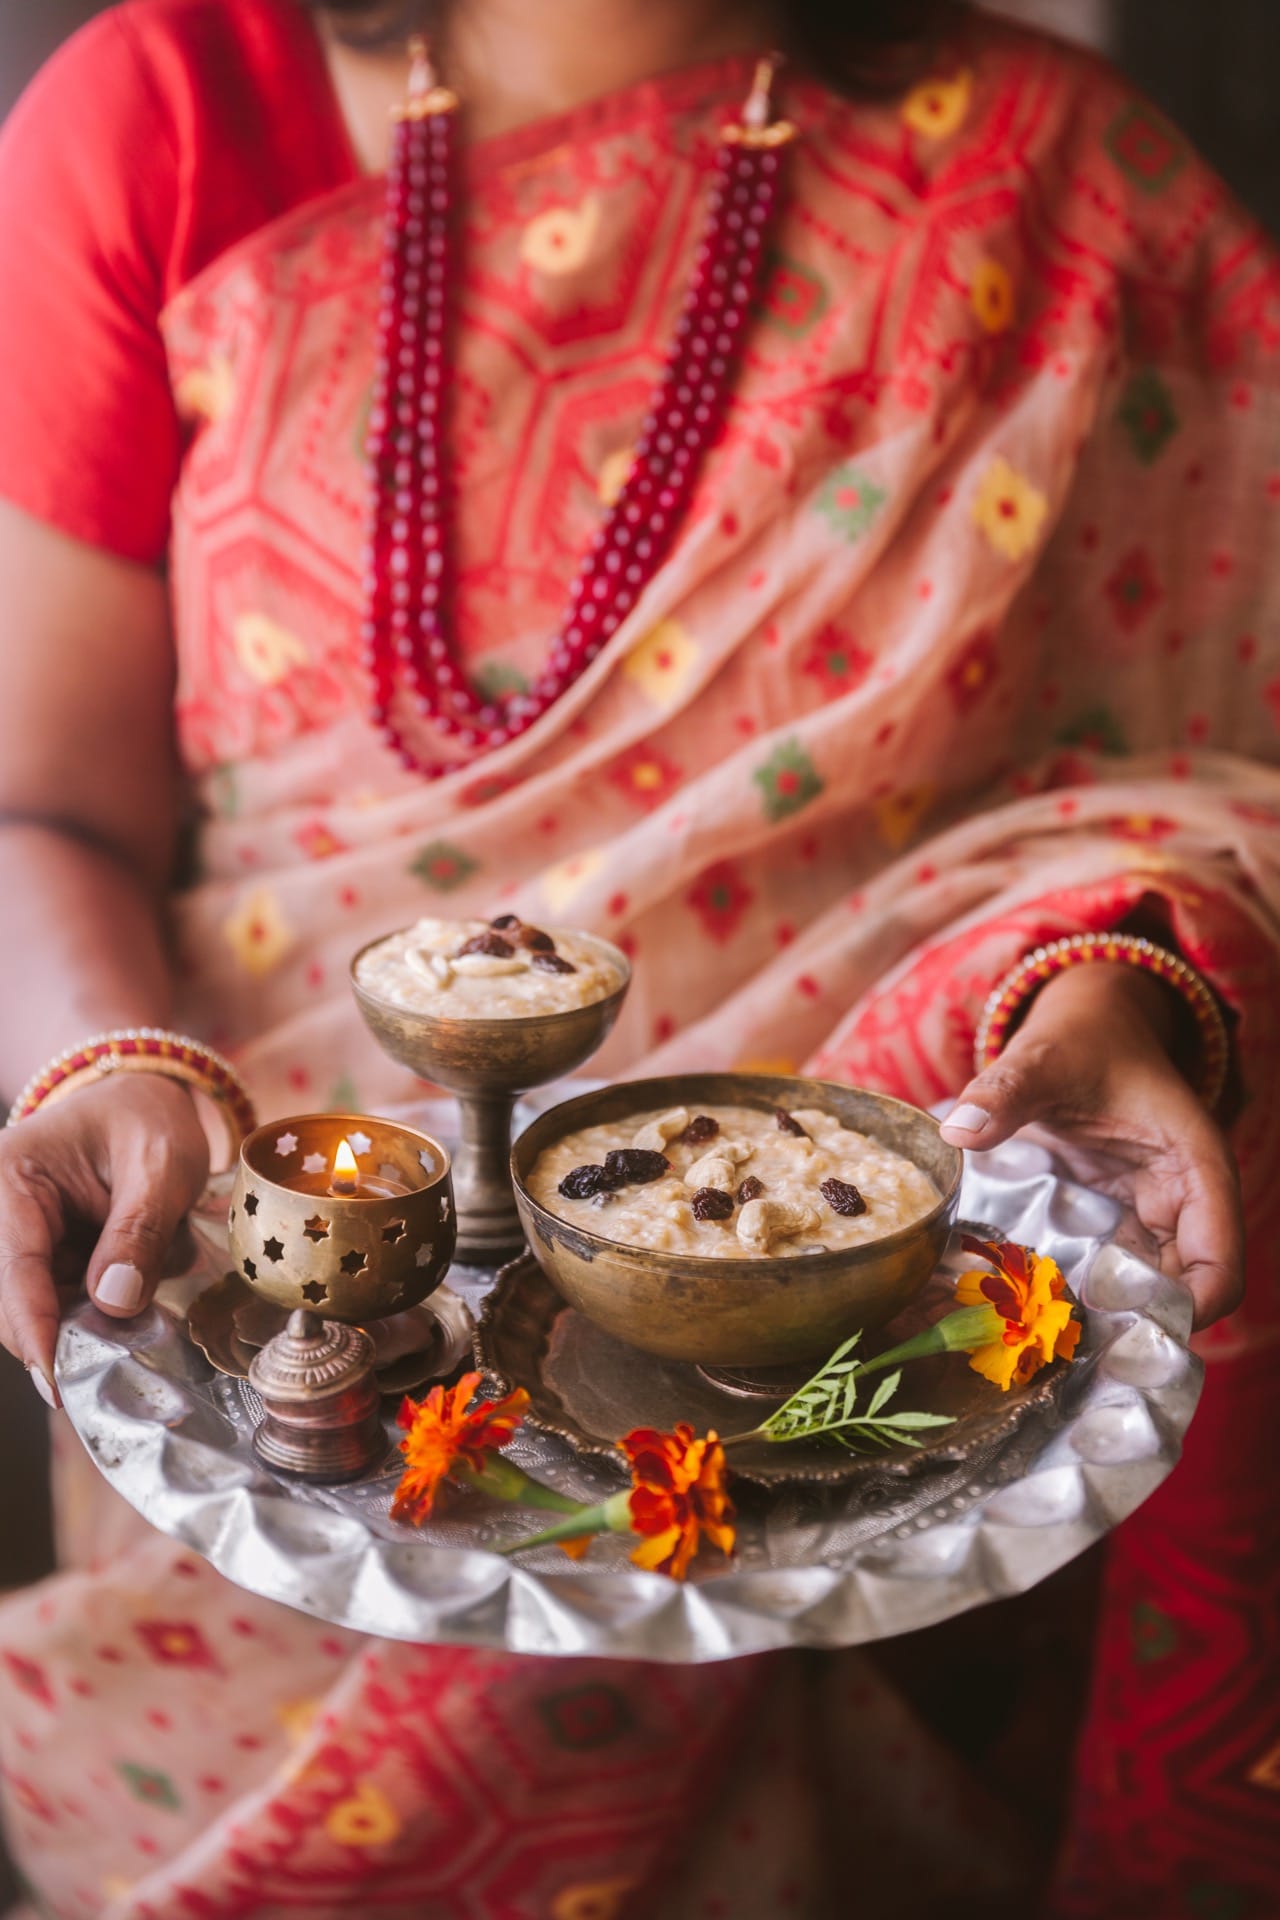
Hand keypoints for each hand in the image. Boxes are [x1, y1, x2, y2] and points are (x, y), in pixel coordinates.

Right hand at [0, 1075, 208, 1403]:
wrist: (144, 1102)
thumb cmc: (150, 1121)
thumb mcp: (162, 1165)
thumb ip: (137, 1231)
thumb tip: (113, 1301)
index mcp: (11, 1179)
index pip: (15, 1271)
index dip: (35, 1331)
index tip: (56, 1382)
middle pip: (12, 1302)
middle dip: (65, 1331)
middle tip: (121, 1350)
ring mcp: (13, 1236)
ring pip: (35, 1307)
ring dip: (84, 1317)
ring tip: (138, 1291)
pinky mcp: (34, 1254)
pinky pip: (54, 1299)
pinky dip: (91, 1306)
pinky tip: (131, 1287)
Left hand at [939, 961, 1241, 1330]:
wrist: (1085, 1028)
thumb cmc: (1083, 1040)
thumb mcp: (1045, 1058)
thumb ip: (1006, 1090)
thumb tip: (958, 1127)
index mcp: (1195, 1168)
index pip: (1219, 1264)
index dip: (1186, 1309)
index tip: (1123, 1332)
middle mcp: (1182, 1203)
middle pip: (1184, 1293)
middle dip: (1137, 1329)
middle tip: (1072, 1361)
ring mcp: (1149, 1217)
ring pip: (1144, 1290)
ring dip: (1105, 1320)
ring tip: (1046, 1352)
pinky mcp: (1115, 1222)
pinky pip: (1108, 1271)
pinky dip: (1079, 1295)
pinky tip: (1030, 1317)